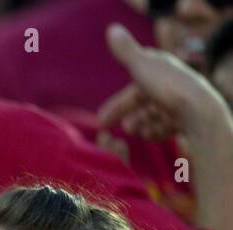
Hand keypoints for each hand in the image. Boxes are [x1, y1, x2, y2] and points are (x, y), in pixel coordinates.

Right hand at [99, 23, 227, 140]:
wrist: (198, 109)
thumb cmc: (167, 86)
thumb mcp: (140, 65)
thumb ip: (125, 51)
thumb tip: (111, 28)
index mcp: (159, 69)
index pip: (132, 90)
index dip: (116, 106)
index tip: (102, 122)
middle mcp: (168, 84)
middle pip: (141, 107)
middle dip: (131, 119)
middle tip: (125, 129)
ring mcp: (177, 103)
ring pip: (150, 119)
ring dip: (144, 125)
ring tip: (145, 129)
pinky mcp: (184, 119)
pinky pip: (163, 129)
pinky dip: (158, 132)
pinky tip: (159, 132)